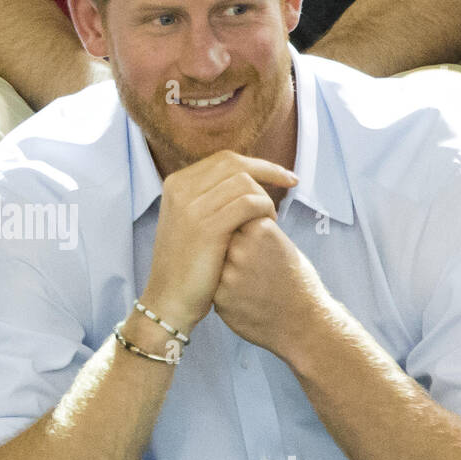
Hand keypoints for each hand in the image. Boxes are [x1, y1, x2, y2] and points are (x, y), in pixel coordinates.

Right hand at [141, 151, 296, 331]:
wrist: (168, 299)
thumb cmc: (185, 264)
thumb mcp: (187, 221)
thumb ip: (206, 197)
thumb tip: (243, 179)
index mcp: (176, 183)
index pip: (224, 160)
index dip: (257, 163)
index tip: (280, 174)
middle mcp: (181, 189)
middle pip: (235, 164)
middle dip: (269, 170)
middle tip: (292, 182)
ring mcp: (192, 207)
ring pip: (245, 182)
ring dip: (265, 197)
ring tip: (270, 218)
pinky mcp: (208, 227)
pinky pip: (249, 204)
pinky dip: (265, 210)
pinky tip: (268, 225)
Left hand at [212, 215, 330, 359]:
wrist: (304, 323)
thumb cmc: (296, 281)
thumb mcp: (282, 243)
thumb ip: (255, 230)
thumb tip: (229, 217)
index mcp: (261, 229)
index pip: (235, 218)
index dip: (242, 235)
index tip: (257, 249)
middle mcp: (242, 248)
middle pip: (221, 240)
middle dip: (231, 253)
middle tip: (253, 270)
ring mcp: (229, 274)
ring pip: (215, 265)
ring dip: (226, 273)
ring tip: (251, 285)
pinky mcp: (220, 298)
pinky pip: (213, 287)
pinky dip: (225, 293)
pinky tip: (246, 299)